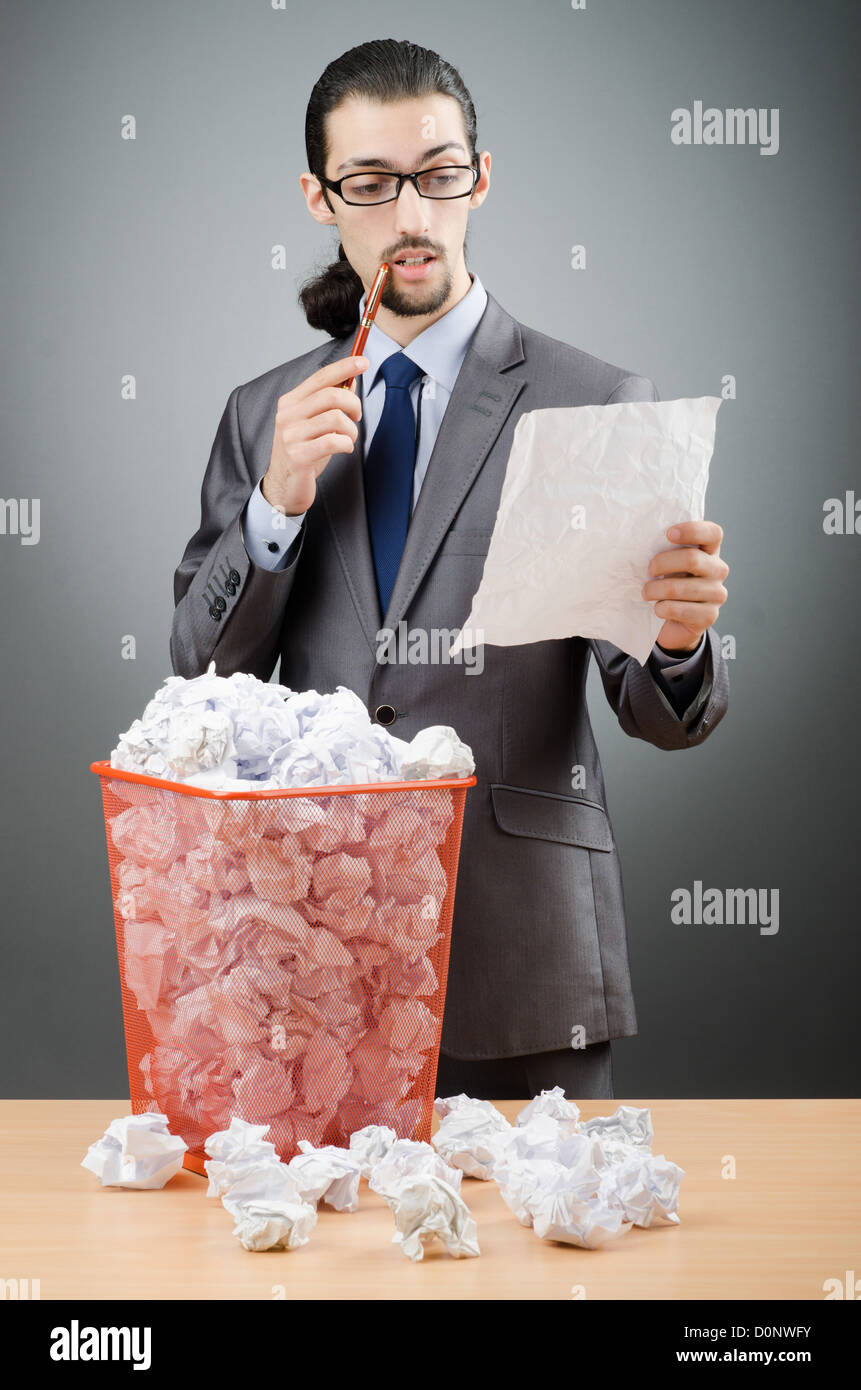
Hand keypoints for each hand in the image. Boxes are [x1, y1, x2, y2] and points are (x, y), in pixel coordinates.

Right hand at [261, 354, 368, 515]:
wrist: (284, 487)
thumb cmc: (303, 453)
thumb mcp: (314, 424)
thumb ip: (328, 403)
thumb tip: (350, 381)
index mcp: (290, 402)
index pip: (320, 377)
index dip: (344, 367)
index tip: (363, 361)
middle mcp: (287, 415)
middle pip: (331, 395)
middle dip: (353, 405)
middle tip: (357, 418)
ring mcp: (291, 435)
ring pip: (335, 418)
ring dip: (351, 430)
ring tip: (348, 438)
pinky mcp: (298, 455)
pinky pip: (333, 441)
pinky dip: (346, 444)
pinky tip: (344, 448)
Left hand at [642, 520, 728, 653]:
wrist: (674, 623)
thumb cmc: (669, 585)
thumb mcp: (669, 564)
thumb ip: (665, 549)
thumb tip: (639, 538)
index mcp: (710, 551)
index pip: (713, 533)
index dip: (692, 530)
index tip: (668, 534)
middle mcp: (718, 570)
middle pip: (691, 559)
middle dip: (662, 563)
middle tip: (649, 571)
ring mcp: (716, 594)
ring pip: (678, 588)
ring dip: (654, 590)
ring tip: (647, 592)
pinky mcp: (708, 616)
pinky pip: (677, 609)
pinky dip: (661, 608)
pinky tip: (659, 608)